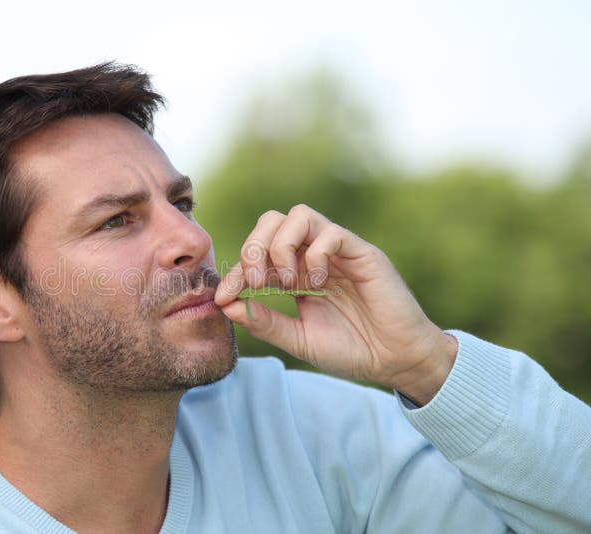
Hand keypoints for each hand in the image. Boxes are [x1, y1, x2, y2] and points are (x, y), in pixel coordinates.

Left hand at [214, 205, 457, 404]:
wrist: (396, 362)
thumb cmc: (352, 350)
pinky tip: (318, 284)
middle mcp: (313, 256)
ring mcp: (338, 252)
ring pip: (299, 215)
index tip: (223, 297)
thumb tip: (226, 305)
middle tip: (255, 283)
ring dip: (281, 246)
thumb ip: (265, 322)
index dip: (235, 272)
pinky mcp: (362, 253)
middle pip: (272, 221)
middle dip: (253, 248)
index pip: (256, 255)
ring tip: (285, 281)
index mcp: (296, 274)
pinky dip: (315, 254)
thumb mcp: (299, 340)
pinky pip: (331, 232)